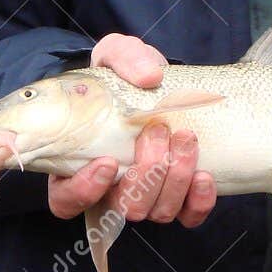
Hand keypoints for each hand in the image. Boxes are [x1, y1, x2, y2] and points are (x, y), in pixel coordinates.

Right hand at [45, 33, 215, 227]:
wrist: (163, 85)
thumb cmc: (126, 76)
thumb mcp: (116, 55)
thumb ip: (124, 57)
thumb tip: (149, 77)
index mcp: (79, 163)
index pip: (66, 200)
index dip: (83, 191)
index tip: (105, 162)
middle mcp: (112, 189)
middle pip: (123, 207)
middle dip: (145, 172)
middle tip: (157, 131)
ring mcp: (148, 197)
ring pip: (157, 212)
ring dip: (174, 179)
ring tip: (185, 138)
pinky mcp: (181, 198)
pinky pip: (190, 216)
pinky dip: (199, 201)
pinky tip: (205, 174)